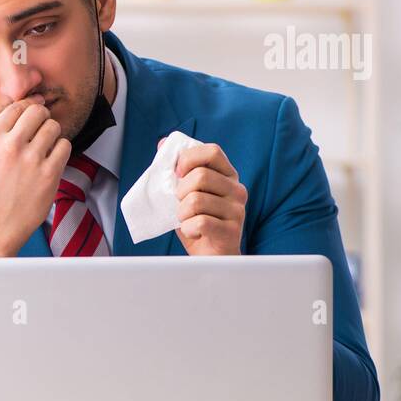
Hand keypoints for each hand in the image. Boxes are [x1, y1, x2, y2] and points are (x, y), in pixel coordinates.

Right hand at [0, 97, 71, 257]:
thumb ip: (0, 133)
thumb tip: (22, 110)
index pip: (17, 107)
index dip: (29, 107)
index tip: (35, 113)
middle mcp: (10, 146)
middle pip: (38, 111)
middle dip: (42, 118)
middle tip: (42, 130)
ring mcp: (31, 159)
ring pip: (53, 127)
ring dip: (53, 135)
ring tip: (46, 149)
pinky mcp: (49, 174)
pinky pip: (65, 146)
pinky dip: (61, 151)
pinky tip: (52, 161)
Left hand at [159, 138, 246, 255]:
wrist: (210, 257)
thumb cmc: (197, 223)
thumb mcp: (185, 194)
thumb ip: (177, 171)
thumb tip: (163, 142)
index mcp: (227, 175)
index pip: (212, 151)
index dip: (189, 158)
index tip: (178, 174)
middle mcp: (237, 189)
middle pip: (200, 175)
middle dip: (180, 191)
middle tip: (181, 204)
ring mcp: (237, 210)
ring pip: (196, 200)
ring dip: (182, 213)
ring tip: (187, 220)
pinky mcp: (231, 230)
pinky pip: (200, 222)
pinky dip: (188, 228)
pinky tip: (194, 232)